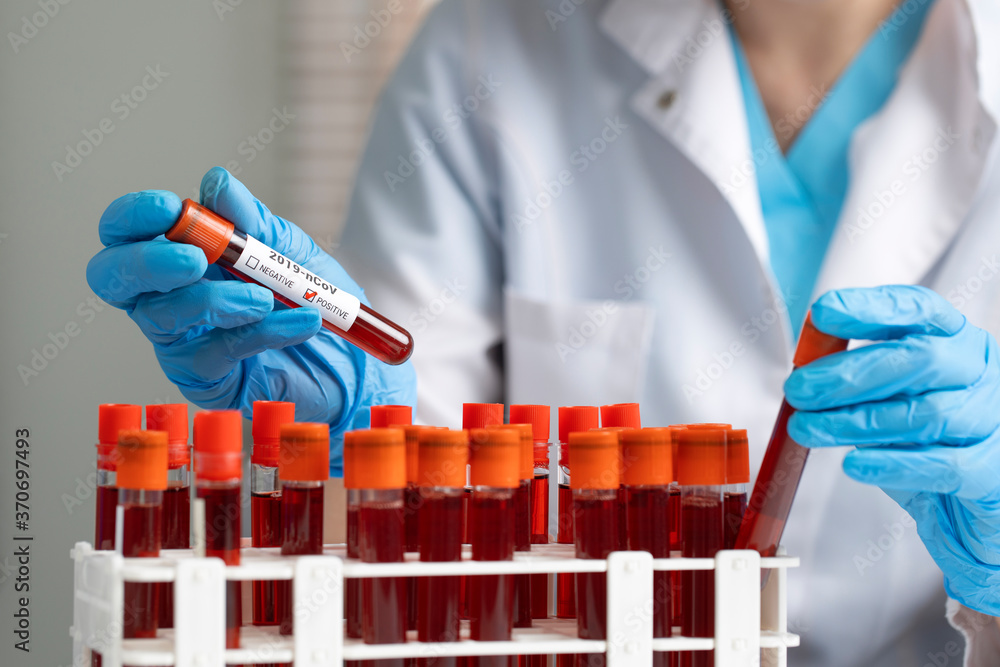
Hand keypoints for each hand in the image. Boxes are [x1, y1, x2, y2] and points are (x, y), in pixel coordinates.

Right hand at [87, 167, 414, 444]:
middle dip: (147, 262)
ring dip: (215, 300)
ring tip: (267, 297)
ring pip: (162, 315)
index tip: (168, 208)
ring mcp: (181, 339)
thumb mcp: (290, 251)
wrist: (353, 360)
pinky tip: (302, 321)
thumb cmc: (314, 300)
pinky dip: (262, 331)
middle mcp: (168, 295)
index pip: (127, 232)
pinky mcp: (205, 378)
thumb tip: (216, 182)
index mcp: (181, 253)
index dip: (134, 217)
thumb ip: (253, 222)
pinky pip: (218, 349)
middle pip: (112, 276)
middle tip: (195, 259)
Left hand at [785, 285, 999, 614]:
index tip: (822, 313)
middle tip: (799, 390)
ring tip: (807, 429)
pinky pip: (942, 465)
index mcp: (956, 341)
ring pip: (927, 413)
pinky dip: (891, 464)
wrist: (965, 507)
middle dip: (851, 373)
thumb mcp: (888, 398)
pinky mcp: (991, 471)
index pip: (919, 310)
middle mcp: (980, 373)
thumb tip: (805, 367)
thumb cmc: (922, 440)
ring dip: (856, 422)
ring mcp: (992, 419)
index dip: (871, 308)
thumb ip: (857, 377)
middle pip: (921, 358)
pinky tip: (853, 465)